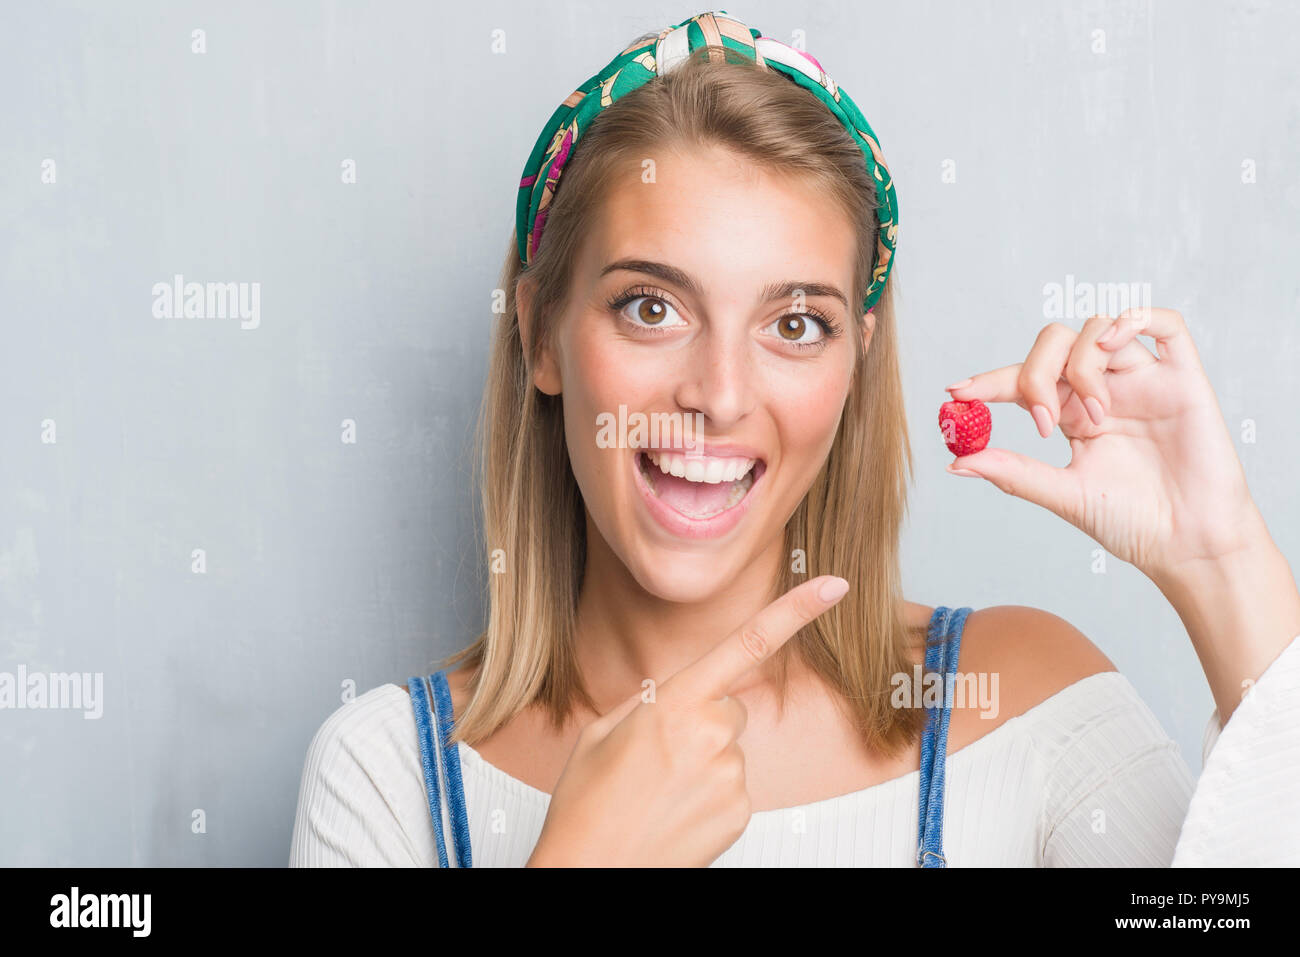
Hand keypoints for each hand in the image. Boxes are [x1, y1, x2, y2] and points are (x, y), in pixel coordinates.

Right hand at [525, 574, 850, 866]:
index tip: (833, 586)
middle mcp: (713, 734)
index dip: (796, 611)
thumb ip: (650, 701)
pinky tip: (675, 811)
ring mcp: (731, 776)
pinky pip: (733, 786)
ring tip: (658, 791)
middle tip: (657, 758)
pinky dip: (708, 796)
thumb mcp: (603, 731)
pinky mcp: (741, 812)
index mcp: (676, 702)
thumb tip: (679, 696)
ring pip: (730, 750)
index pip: (747, 644)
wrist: (590, 870)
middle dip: (702, 721)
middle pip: (730, 707)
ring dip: (701, 763)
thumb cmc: (587, 803)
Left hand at [943, 307, 1266, 583]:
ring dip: (1082, 366)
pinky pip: (1165, 324)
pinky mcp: (1183, 379)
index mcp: (1070, 415)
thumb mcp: (1064, 495)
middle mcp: (1103, 390)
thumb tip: (954, 461)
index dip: (989, 381)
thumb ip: (1013, 473)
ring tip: (1094, 418)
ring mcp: (1142, 381)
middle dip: (1036, 373)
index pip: (1023, 379)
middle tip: (1042, 420)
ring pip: (1097, 329)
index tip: (956, 392)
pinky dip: (1135, 320)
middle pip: (1054, 344)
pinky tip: (1114, 345)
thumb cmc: (1132, 524)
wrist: (1188, 545)